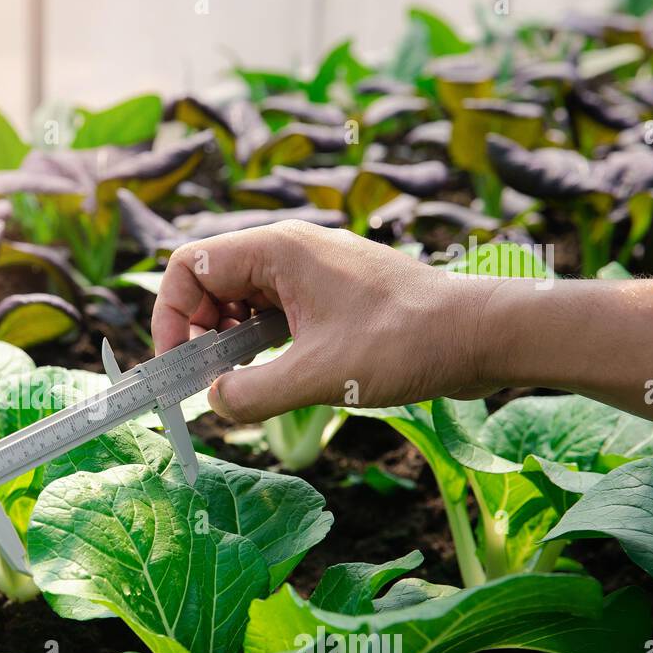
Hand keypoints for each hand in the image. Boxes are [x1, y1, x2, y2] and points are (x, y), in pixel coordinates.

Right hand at [151, 220, 503, 421]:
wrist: (482, 334)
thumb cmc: (405, 342)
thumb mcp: (318, 377)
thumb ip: (253, 393)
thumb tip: (215, 402)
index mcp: (278, 250)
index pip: (189, 267)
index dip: (170, 315)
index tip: (179, 364)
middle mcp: (290, 251)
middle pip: (210, 281)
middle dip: (196, 330)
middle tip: (207, 379)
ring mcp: (312, 271)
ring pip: (240, 298)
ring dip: (227, 339)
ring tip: (240, 380)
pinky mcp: (330, 294)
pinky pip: (272, 311)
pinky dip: (259, 341)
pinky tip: (273, 374)